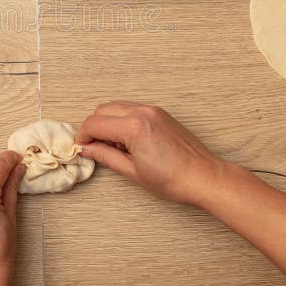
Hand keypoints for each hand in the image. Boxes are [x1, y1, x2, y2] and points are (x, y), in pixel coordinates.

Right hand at [75, 101, 224, 206]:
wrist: (203, 177)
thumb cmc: (173, 179)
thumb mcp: (133, 171)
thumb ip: (106, 156)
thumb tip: (88, 150)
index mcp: (134, 127)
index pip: (95, 123)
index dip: (83, 136)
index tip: (82, 148)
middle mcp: (143, 112)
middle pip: (102, 110)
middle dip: (93, 127)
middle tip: (94, 148)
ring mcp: (153, 110)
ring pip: (116, 107)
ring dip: (108, 122)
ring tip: (113, 146)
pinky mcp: (160, 113)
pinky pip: (132, 109)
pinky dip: (122, 120)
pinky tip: (127, 140)